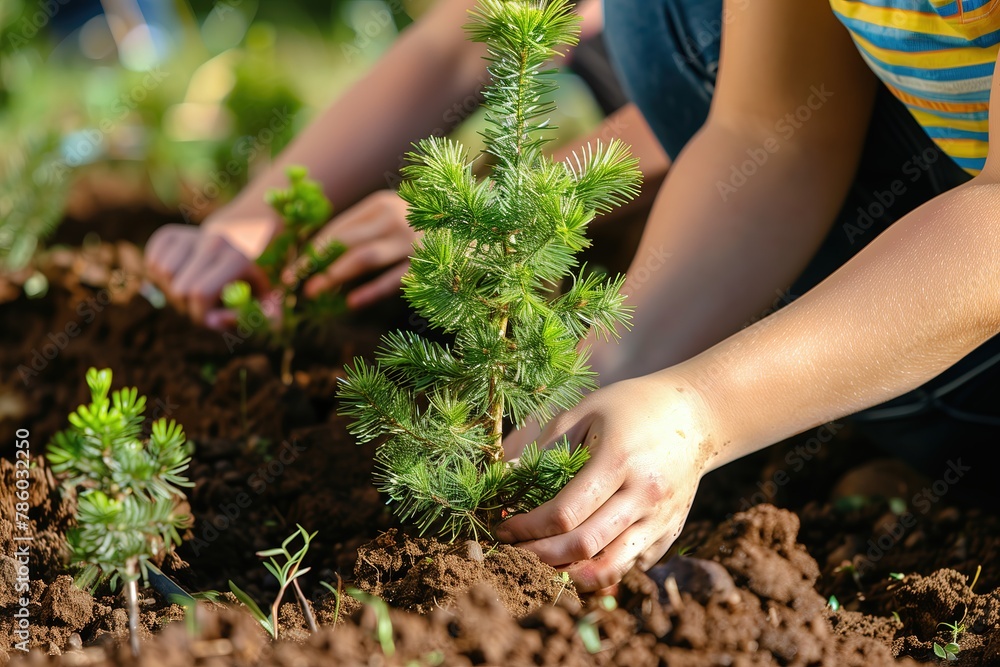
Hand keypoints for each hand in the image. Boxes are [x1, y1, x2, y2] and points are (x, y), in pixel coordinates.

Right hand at [144, 218, 274, 327]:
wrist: (242, 235)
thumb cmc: (254, 275)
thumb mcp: (267, 297)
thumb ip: (252, 317)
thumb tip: (215, 321)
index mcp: (235, 258)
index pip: (200, 293)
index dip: (201, 314)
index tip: (210, 317)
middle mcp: (210, 242)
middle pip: (178, 288)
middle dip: (187, 305)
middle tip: (202, 304)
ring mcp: (188, 235)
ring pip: (161, 273)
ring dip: (172, 289)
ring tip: (193, 286)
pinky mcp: (168, 233)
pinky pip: (150, 262)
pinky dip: (160, 275)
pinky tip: (182, 273)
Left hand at [302, 190, 420, 308]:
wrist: (463, 228)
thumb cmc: (417, 227)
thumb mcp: (388, 218)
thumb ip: (360, 232)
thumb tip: (320, 260)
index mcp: (380, 205)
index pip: (338, 229)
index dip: (313, 250)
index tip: (293, 270)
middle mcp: (394, 219)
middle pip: (347, 241)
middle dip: (316, 262)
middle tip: (294, 282)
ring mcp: (410, 241)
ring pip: (366, 257)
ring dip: (337, 274)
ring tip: (314, 291)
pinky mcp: (424, 263)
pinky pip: (393, 280)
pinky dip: (371, 292)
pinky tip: (351, 302)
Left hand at [496, 373, 710, 591]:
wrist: (696, 415)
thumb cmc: (630, 407)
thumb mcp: (585, 410)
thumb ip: (545, 446)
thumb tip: (505, 480)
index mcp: (618, 460)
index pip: (565, 513)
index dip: (527, 528)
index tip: (503, 527)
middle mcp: (644, 495)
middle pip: (583, 547)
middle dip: (538, 557)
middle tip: (512, 553)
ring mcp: (660, 519)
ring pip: (610, 569)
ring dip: (567, 576)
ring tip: (540, 566)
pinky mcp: (669, 533)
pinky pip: (629, 567)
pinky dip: (598, 572)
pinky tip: (573, 561)